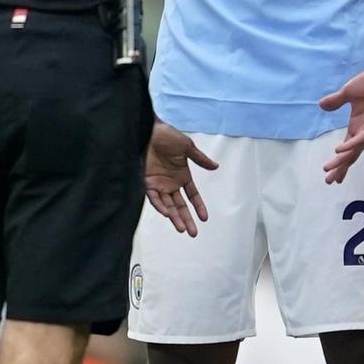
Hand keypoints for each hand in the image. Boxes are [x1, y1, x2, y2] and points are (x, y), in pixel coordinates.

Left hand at [145, 121, 218, 235]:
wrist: (148, 130)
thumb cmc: (167, 136)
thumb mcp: (187, 147)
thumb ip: (200, 159)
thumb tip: (216, 166)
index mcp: (182, 176)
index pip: (193, 196)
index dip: (199, 207)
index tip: (205, 218)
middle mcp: (171, 183)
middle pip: (181, 206)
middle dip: (187, 220)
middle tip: (193, 233)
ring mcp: (159, 184)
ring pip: (168, 206)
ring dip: (175, 217)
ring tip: (182, 228)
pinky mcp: (147, 182)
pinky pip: (154, 198)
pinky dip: (160, 206)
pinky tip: (167, 213)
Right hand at [319, 64, 363, 182]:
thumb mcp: (348, 92)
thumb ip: (336, 101)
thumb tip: (321, 105)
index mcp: (357, 127)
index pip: (346, 149)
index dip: (339, 161)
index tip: (329, 172)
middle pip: (350, 155)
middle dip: (339, 168)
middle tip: (329, 181)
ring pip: (354, 150)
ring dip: (342, 161)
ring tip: (330, 170)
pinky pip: (361, 137)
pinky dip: (351, 144)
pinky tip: (340, 151)